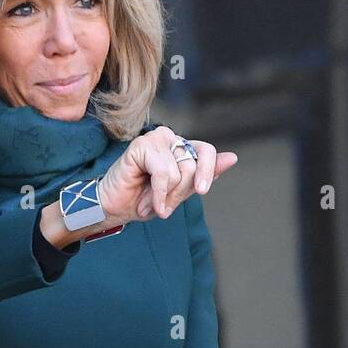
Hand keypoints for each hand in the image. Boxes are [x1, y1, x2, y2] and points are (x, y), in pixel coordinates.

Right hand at [96, 128, 237, 225]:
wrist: (115, 208)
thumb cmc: (144, 199)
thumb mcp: (179, 192)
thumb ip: (203, 175)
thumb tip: (232, 158)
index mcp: (181, 148)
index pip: (206, 151)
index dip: (207, 171)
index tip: (202, 191)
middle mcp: (170, 139)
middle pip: (192, 166)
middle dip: (179, 193)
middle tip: (162, 203)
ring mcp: (155, 140)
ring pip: (179, 172)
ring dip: (166, 196)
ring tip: (150, 201)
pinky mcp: (141, 145)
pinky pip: (164, 173)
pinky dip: (158, 194)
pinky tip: (148, 203)